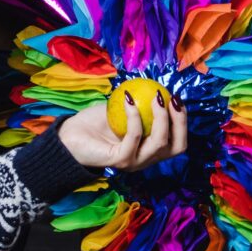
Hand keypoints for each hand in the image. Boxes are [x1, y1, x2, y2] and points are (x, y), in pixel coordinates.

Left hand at [56, 91, 187, 172]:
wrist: (68, 136)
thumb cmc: (95, 122)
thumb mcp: (123, 110)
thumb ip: (141, 104)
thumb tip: (160, 87)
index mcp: (149, 150)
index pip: (177, 141)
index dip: (183, 122)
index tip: (177, 99)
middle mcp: (146, 159)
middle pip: (176, 147)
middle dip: (180, 122)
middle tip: (171, 99)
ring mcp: (134, 162)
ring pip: (159, 143)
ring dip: (161, 117)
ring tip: (155, 97)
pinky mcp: (119, 160)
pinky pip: (134, 137)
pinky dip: (134, 116)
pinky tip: (129, 100)